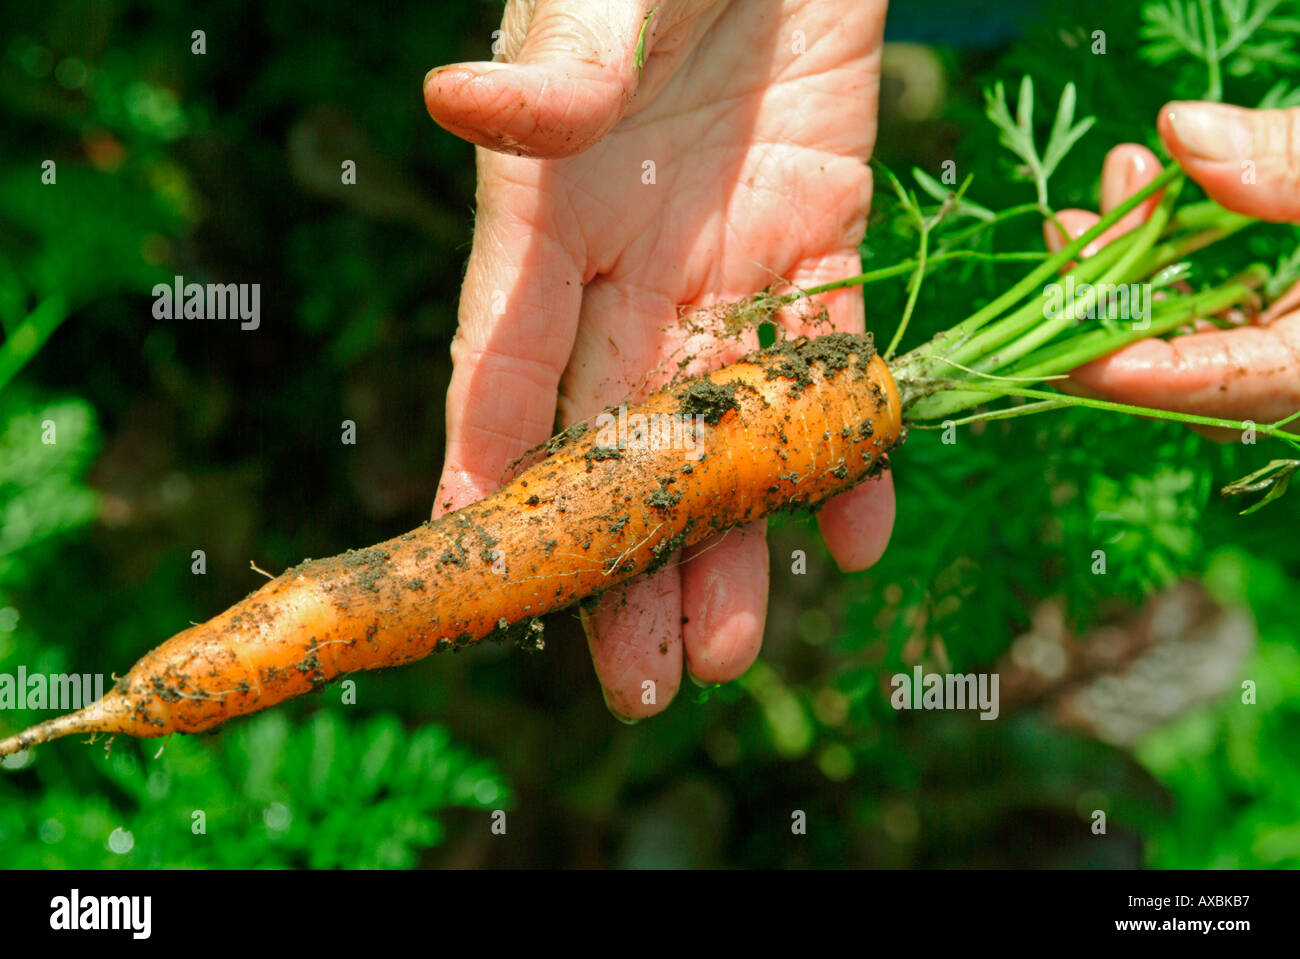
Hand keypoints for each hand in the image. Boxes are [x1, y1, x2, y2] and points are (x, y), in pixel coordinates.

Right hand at [423, 0, 890, 719]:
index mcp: (546, 216)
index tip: (481, 568)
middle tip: (636, 681)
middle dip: (624, 559)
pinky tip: (856, 533)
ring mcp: (729, 263)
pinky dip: (851, 442)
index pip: (501, 363)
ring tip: (734, 654)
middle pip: (616, 436)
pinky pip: (835, 356)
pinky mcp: (826, 238)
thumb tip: (458, 105)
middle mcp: (628, 265)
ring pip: (724, 429)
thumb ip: (556, 67)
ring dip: (732, 541)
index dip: (490, 466)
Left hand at [1057, 104, 1299, 427]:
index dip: (1160, 380)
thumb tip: (1182, 131)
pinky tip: (1140, 179)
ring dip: (1137, 258)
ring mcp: (1293, 340)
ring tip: (1116, 178)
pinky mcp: (1282, 310)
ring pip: (1192, 330)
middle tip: (1076, 227)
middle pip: (1195, 368)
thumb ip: (1292, 160)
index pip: (1243, 389)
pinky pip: (1208, 297)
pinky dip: (1169, 245)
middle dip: (1121, 299)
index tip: (1079, 357)